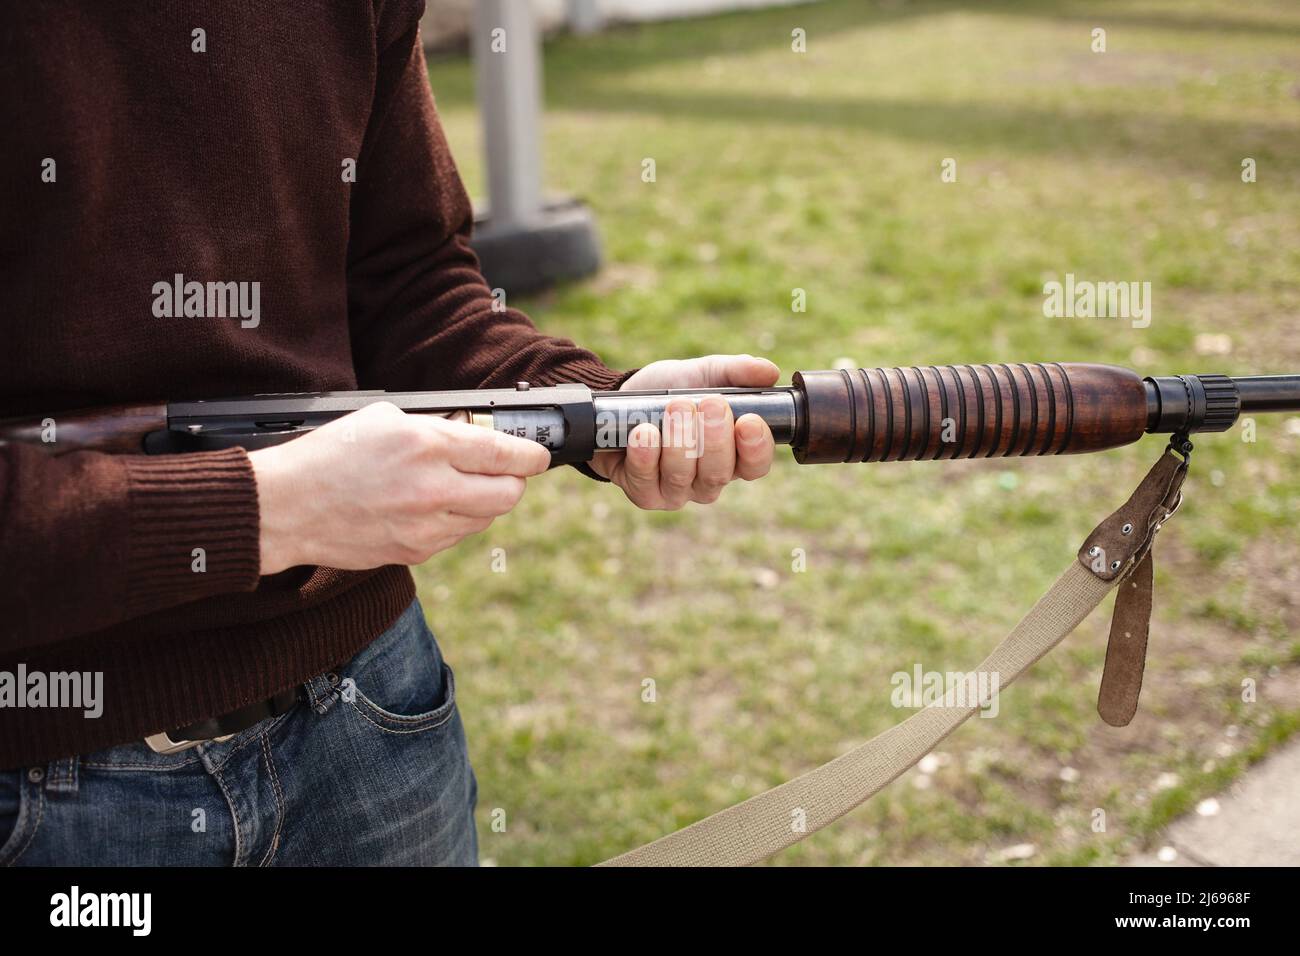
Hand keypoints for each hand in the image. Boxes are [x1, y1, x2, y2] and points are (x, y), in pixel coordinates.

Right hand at [249, 402, 550, 574]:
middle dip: (514, 481)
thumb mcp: (385, 418)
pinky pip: (456, 537)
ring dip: (483, 503)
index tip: (538, 455)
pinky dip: (454, 521)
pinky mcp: (415, 552)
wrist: (286, 508)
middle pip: (509, 495)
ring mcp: (426, 528)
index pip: (504, 454)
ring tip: (456, 486)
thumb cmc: (329, 455)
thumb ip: (437, 427)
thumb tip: (475, 436)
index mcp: (428, 447)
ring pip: (485, 519)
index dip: (531, 454)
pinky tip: (429, 507)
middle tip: (503, 471)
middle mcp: (434, 491)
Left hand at [588, 354, 778, 508]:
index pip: (755, 465)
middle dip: (714, 438)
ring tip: (675, 406)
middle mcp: (708, 480)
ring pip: (682, 477)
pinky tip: (644, 432)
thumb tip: (769, 372)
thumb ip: (737, 371)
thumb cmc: (670, 390)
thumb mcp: (704, 374)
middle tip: (709, 402)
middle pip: (719, 474)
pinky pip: (646, 481)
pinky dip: (645, 454)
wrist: (620, 399)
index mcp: (733, 455)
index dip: (756, 448)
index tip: (748, 420)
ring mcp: (675, 491)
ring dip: (679, 440)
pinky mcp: (644, 493)